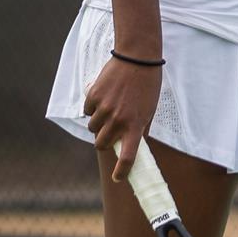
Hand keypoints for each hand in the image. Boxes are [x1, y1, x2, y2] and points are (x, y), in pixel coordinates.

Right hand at [83, 56, 162, 182]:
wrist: (137, 57)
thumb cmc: (148, 84)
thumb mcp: (149, 109)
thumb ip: (140, 127)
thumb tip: (132, 143)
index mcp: (135, 125)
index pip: (127, 157)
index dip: (121, 171)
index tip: (118, 178)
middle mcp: (118, 120)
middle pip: (101, 144)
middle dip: (103, 141)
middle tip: (109, 132)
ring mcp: (105, 109)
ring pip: (92, 127)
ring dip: (98, 122)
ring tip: (110, 107)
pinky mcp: (94, 97)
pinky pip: (88, 110)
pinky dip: (93, 107)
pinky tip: (104, 95)